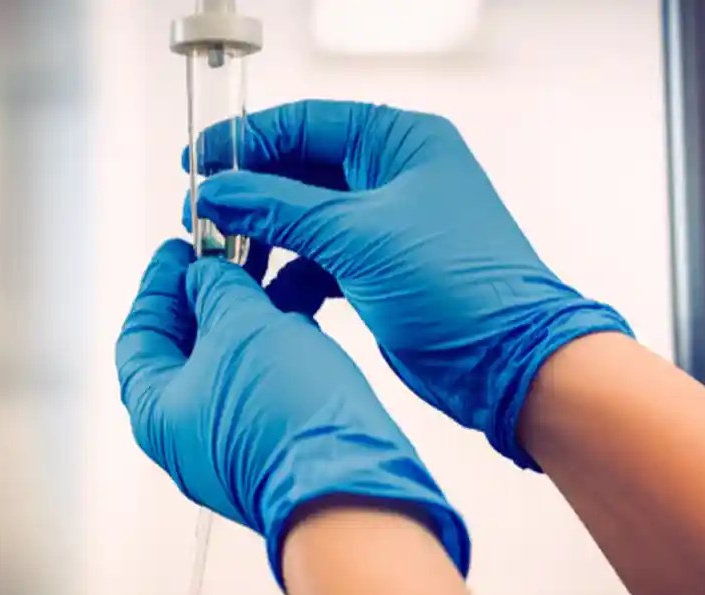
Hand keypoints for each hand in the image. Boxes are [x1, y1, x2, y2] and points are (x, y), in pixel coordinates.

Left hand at [115, 240, 468, 586]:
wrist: (351, 491)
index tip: (180, 250)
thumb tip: (208, 274)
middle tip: (230, 251)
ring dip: (250, 311)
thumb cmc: (285, 420)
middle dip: (210, 292)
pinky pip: (269, 379)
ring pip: (234, 360)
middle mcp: (189, 432)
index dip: (158, 284)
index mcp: (156, 411)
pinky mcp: (279, 442)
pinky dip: (280, 341)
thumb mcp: (241, 326)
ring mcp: (234, 440)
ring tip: (272, 268)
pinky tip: (303, 308)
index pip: (139, 334)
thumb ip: (217, 288)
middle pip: (186, 346)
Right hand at [187, 100, 631, 468]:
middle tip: (201, 217)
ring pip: (305, 219)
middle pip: (300, 171)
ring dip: (265, 238)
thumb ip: (278, 208)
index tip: (199, 164)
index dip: (246, 141)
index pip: (305, 124)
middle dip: (250, 195)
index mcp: (400, 142)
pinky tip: (267, 295)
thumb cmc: (458, 285)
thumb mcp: (355, 235)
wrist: (505, 361)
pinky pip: (318, 260)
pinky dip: (290, 276)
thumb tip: (219, 192)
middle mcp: (394, 175)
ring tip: (225, 258)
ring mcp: (386, 224)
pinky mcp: (379, 270)